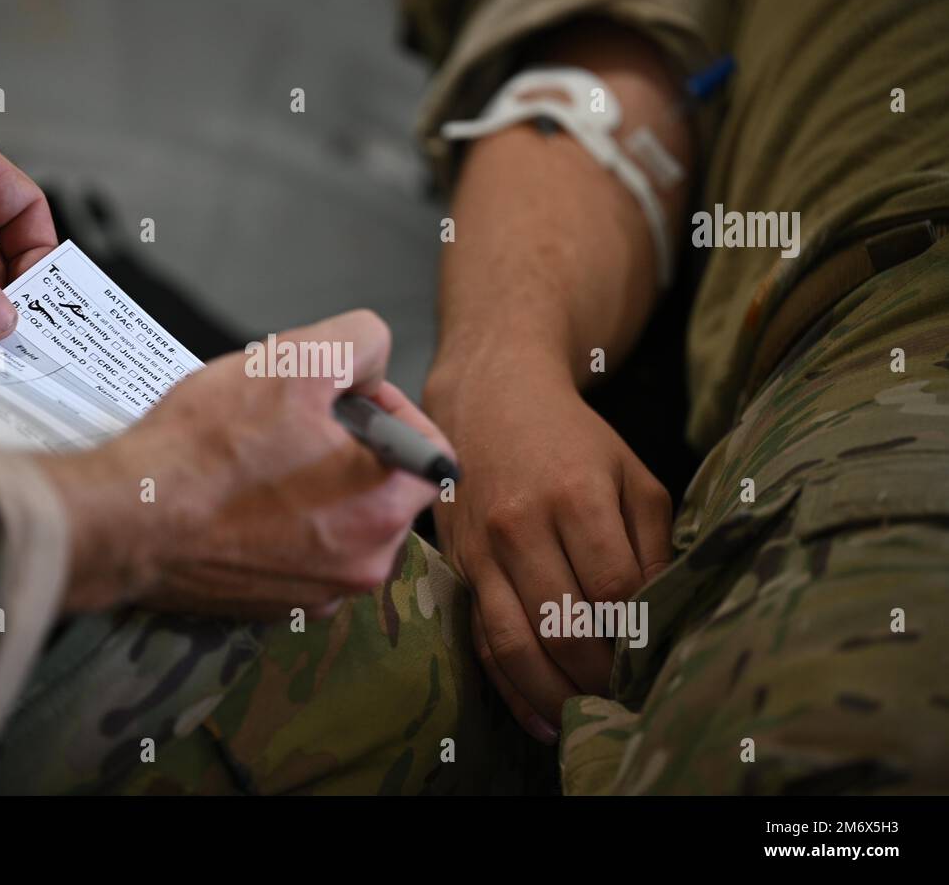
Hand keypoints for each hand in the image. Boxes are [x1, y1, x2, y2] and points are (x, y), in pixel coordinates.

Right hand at [42, 311, 452, 617]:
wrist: (125, 519)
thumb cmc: (205, 447)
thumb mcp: (293, 358)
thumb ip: (360, 342)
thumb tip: (373, 360)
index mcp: (384, 507)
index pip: (429, 450)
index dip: (386, 407)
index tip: (337, 396)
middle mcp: (365, 564)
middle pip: (387, 487)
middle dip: (351, 446)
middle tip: (293, 422)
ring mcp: (321, 593)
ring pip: (346, 520)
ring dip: (318, 483)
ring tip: (261, 457)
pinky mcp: (278, 607)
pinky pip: (307, 554)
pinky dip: (287, 524)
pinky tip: (243, 498)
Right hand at [426, 354, 670, 742]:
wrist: (489, 402)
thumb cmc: (571, 441)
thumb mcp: (631, 474)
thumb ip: (654, 543)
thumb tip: (662, 617)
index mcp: (574, 496)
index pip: (615, 591)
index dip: (639, 636)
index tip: (658, 660)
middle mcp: (521, 526)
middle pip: (565, 627)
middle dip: (603, 676)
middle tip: (632, 698)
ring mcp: (482, 551)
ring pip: (517, 646)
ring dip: (559, 695)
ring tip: (592, 717)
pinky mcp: (459, 569)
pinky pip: (482, 642)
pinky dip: (512, 690)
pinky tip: (543, 720)